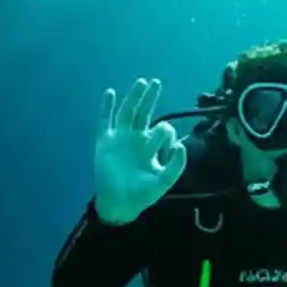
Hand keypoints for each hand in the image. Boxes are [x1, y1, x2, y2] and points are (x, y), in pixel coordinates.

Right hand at [93, 78, 186, 225]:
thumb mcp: (165, 180)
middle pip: (144, 112)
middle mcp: (136, 138)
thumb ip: (177, 164)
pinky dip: (107, 107)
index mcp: (152, 146)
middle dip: (150, 98)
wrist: (120, 204)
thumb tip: (181, 144)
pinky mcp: (105, 142)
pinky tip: (111, 93)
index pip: (162, 129)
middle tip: (156, 82)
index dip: (168, 134)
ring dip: (134, 97)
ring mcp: (120, 138)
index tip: (169, 149)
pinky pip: (105, 121)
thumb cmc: (143, 193)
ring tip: (141, 82)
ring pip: (127, 112)